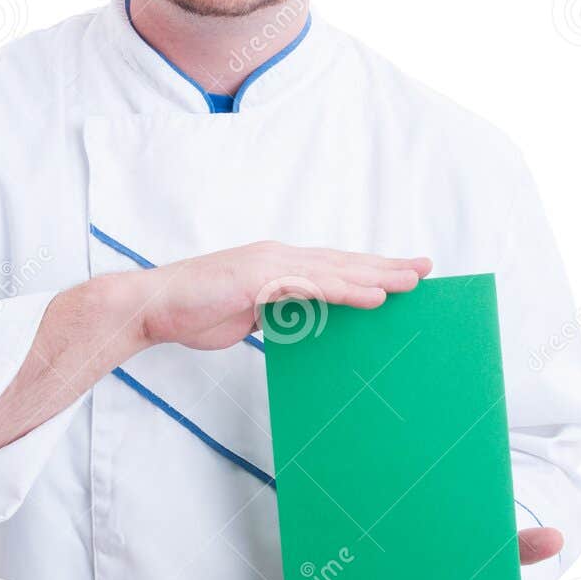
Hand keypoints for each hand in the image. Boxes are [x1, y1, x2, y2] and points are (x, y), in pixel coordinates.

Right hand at [135, 241, 431, 350]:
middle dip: (387, 265)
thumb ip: (278, 312)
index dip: (370, 268)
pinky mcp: (260, 280)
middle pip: (345, 262)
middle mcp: (280, 258)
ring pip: (336, 271)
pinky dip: (346, 292)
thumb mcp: (247, 314)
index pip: (334, 265)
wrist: (153, 308)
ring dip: (377, 276)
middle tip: (428, 268)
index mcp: (278, 265)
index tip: (404, 272)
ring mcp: (271, 266)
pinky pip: (313, 287)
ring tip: (413, 282)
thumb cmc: (196, 312)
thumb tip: (303, 321)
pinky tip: (373, 298)